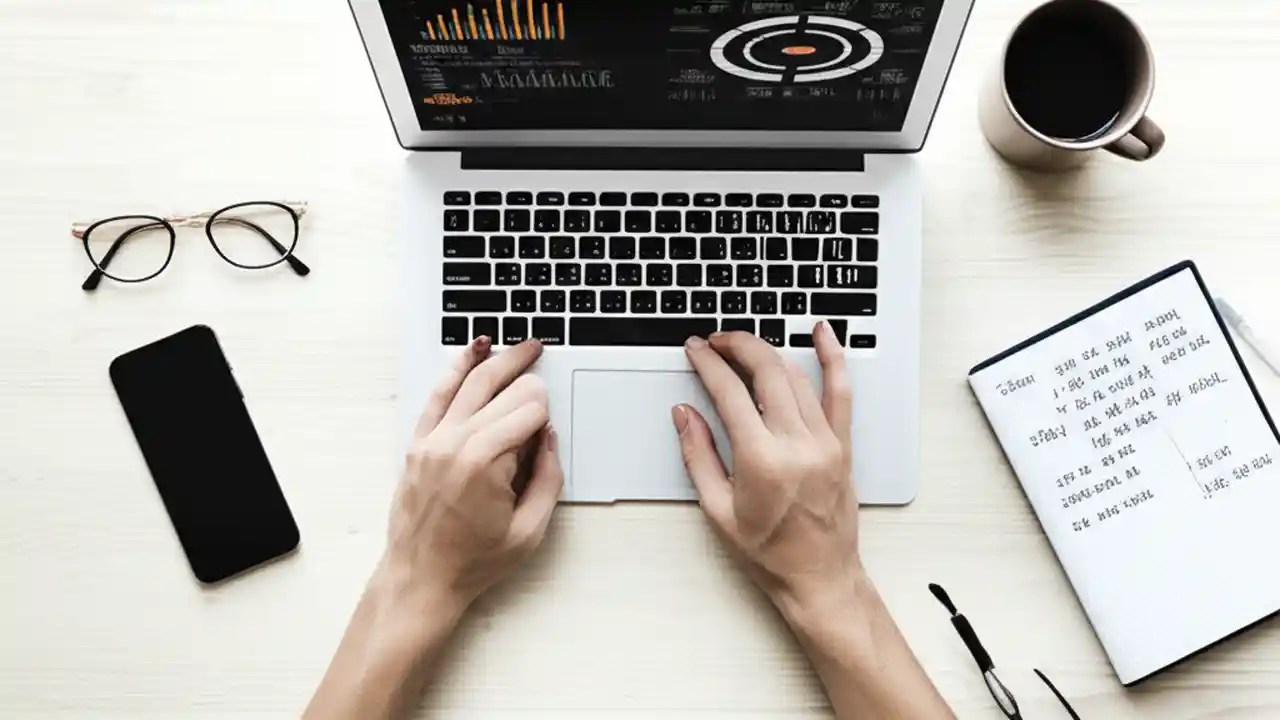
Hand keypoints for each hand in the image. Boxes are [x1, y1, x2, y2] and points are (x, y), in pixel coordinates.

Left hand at [306, 337, 563, 719]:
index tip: (548, 428)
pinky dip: (457, 367)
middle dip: (529, 381)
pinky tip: (475, 350)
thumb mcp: (530, 530)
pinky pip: (439, 394)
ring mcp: (433, 440)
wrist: (421, 578)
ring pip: (472, 382)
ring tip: (523, 346)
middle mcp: (456, 444)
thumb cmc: (473, 561)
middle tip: (546, 363)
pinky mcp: (419, 442)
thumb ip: (547, 478)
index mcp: (485, 464)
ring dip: (500, 360)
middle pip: (503, 391)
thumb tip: (548, 437)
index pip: (528, 412)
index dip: (546, 413)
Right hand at [672, 322, 859, 609]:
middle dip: (737, 345)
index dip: (707, 363)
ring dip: (768, 351)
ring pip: (796, 375)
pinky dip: (832, 357)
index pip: (729, 392)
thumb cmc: (769, 553)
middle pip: (766, 371)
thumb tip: (685, 413)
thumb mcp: (718, 509)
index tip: (695, 350)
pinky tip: (823, 333)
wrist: (819, 577)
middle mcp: (797, 445)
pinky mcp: (842, 444)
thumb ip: (699, 455)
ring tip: (745, 345)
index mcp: (762, 461)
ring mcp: (825, 442)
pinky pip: (841, 390)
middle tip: (716, 341)